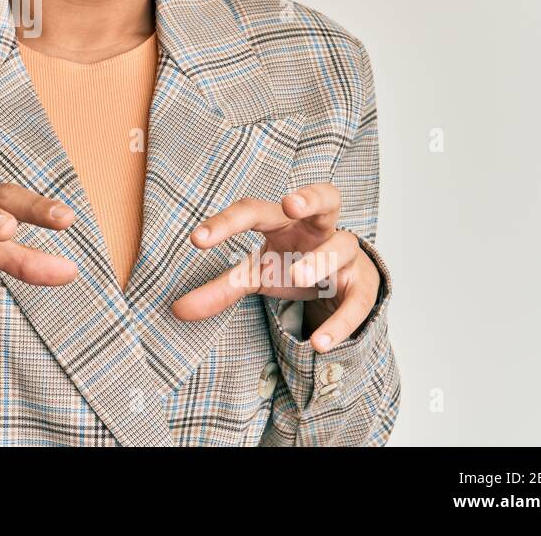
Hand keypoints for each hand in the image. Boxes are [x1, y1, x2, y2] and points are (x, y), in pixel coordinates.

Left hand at [169, 182, 380, 350]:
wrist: (342, 282)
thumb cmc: (294, 263)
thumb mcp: (257, 273)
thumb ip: (222, 286)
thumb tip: (178, 309)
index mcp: (285, 220)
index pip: (254, 211)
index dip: (226, 222)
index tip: (196, 239)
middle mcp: (318, 229)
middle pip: (326, 197)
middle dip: (310, 197)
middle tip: (290, 203)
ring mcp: (345, 254)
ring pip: (341, 246)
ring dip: (320, 260)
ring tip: (299, 278)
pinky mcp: (362, 286)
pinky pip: (356, 301)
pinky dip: (339, 322)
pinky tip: (319, 344)